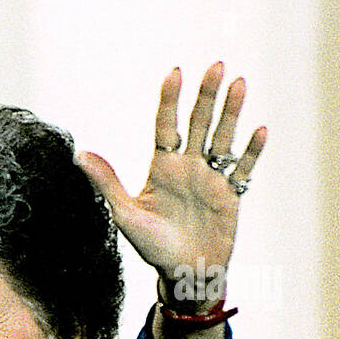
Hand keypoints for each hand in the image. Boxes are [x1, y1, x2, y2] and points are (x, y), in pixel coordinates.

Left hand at [74, 62, 266, 310]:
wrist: (181, 273)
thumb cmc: (151, 246)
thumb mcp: (125, 214)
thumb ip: (107, 182)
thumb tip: (79, 154)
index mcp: (162, 168)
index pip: (166, 126)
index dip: (170, 100)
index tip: (175, 72)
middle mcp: (188, 167)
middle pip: (198, 124)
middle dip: (206, 96)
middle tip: (215, 65)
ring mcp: (211, 178)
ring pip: (223, 138)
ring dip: (231, 113)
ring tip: (240, 83)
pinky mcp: (231, 195)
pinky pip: (244, 169)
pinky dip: (252, 151)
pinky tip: (260, 130)